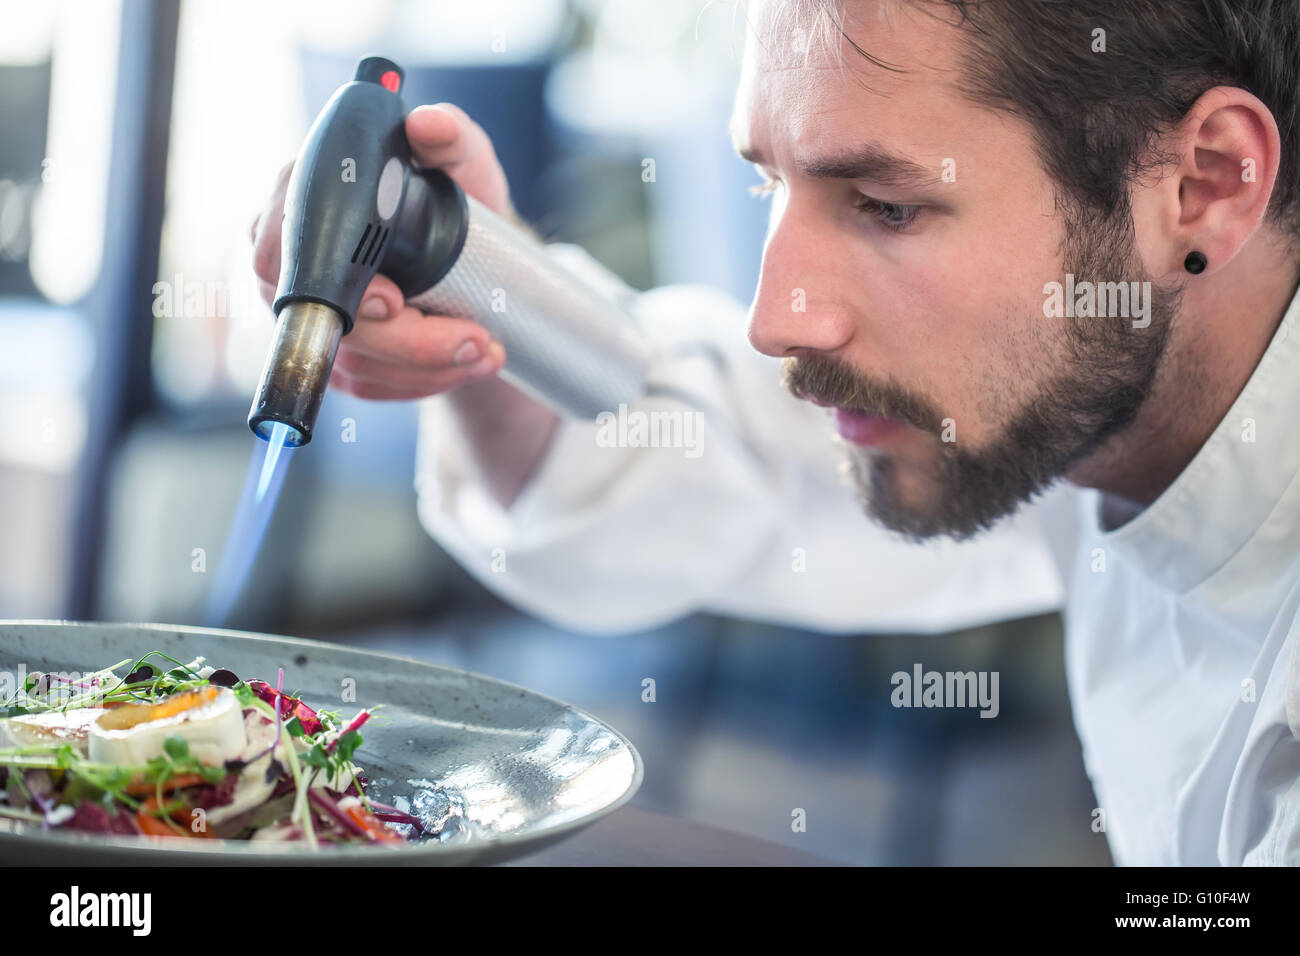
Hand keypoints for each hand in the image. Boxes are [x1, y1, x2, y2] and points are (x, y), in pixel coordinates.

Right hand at [250, 103, 512, 399]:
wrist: (472, 254)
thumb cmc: (455, 198)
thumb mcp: (464, 163)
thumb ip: (452, 137)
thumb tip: (430, 125)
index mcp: (303, 195)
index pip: (286, 247)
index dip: (336, 281)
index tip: (394, 301)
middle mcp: (290, 254)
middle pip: (324, 320)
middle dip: (407, 343)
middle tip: (473, 341)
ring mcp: (308, 309)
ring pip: (352, 363)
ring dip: (428, 369)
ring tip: (488, 350)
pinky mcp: (333, 352)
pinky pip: (366, 385)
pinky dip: (422, 383)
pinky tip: (464, 367)